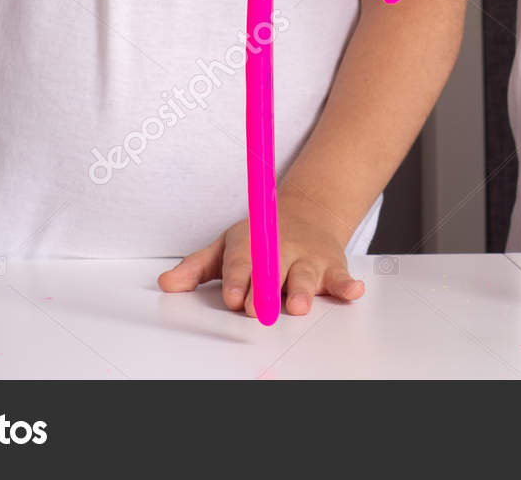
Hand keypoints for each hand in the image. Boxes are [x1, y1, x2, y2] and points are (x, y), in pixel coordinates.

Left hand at [157, 195, 365, 316]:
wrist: (306, 213)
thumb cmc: (261, 238)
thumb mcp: (226, 247)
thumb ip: (197, 268)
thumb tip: (167, 283)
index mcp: (252, 245)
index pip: (242, 263)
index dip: (238, 280)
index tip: (234, 296)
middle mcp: (281, 251)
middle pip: (273, 271)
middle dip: (266, 289)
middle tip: (258, 307)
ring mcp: (307, 259)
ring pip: (305, 275)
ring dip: (302, 290)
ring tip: (297, 305)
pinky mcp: (332, 267)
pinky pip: (341, 276)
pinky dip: (347, 285)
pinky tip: (353, 290)